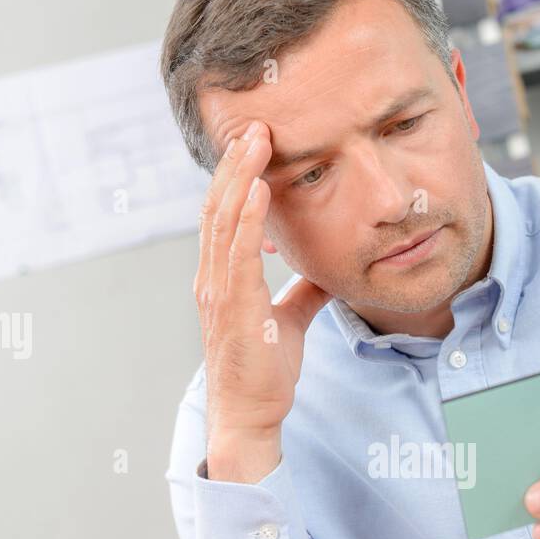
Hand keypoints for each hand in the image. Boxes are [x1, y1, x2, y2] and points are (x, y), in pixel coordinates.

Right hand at [195, 119, 329, 450]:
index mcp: (222, 278)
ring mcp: (219, 292)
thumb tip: (326, 267)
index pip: (225, 215)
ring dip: (240, 177)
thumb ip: (302, 291)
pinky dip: (248, 219)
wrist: (251, 414)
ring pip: (223, 221)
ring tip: (257, 141)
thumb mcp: (289, 321)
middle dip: (236, 163)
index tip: (256, 143)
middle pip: (218, 207)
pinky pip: (238, 254)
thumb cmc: (264, 372)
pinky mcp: (234, 308)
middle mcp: (213, 278)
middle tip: (256, 124)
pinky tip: (260, 189)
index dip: (236, 177)